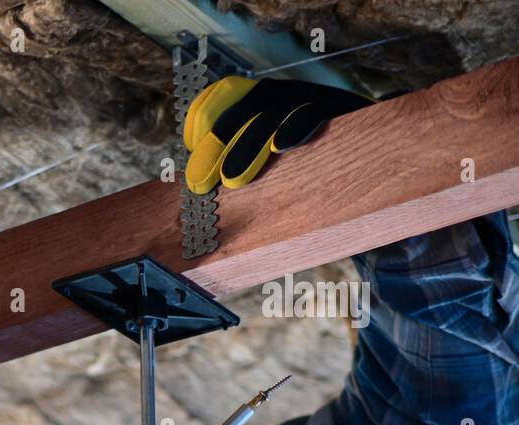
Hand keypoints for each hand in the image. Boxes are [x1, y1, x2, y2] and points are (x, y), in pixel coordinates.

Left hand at [183, 77, 371, 193]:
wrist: (374, 147)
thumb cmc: (310, 163)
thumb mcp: (272, 162)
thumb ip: (241, 165)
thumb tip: (200, 191)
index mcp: (260, 100)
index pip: (223, 96)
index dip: (202, 117)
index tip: (189, 148)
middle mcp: (281, 94)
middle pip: (242, 111)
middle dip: (216, 145)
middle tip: (199, 183)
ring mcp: (308, 98)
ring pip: (271, 114)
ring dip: (248, 146)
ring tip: (232, 180)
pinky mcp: (335, 109)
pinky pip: (311, 113)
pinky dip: (296, 126)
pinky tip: (282, 146)